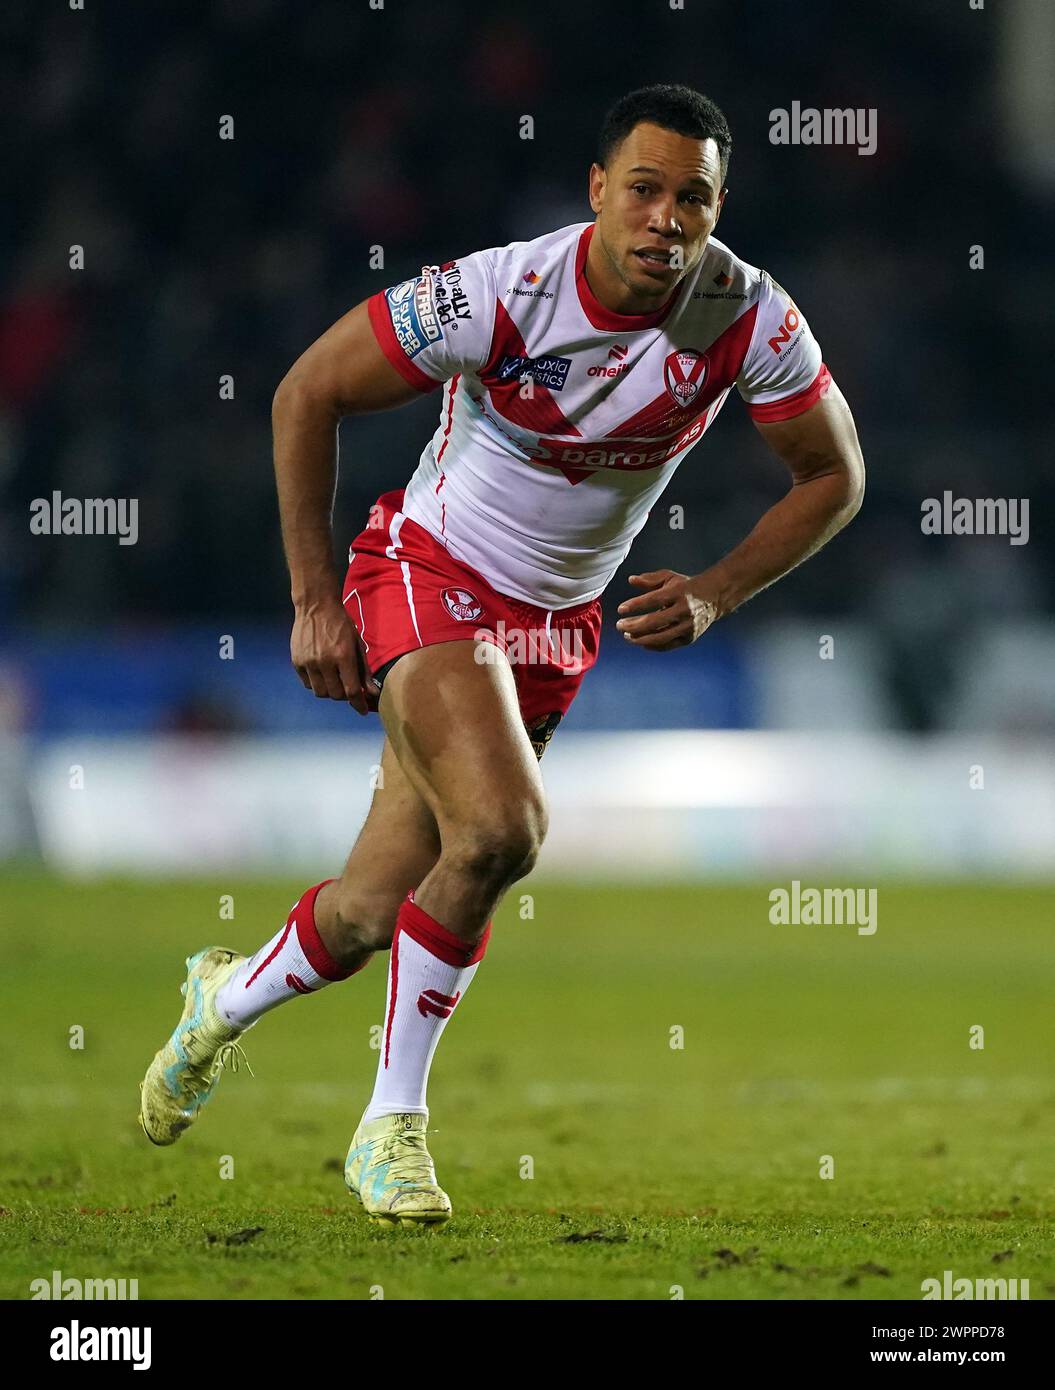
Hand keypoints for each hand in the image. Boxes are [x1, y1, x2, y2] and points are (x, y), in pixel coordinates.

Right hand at [291, 595, 379, 713]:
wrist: (316, 606)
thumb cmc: (341, 624)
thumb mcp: (357, 643)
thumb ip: (364, 670)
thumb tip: (373, 692)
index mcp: (343, 656)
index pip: (352, 690)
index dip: (358, 704)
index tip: (362, 710)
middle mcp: (324, 662)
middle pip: (335, 695)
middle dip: (345, 695)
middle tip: (348, 687)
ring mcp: (308, 662)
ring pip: (320, 692)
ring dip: (330, 691)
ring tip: (334, 680)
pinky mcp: (297, 661)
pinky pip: (307, 684)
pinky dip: (316, 683)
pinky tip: (321, 673)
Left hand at [615, 569, 720, 650]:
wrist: (714, 598)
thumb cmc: (687, 587)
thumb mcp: (670, 577)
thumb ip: (650, 579)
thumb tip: (631, 580)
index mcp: (679, 593)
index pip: (653, 600)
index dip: (635, 605)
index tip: (620, 609)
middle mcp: (684, 610)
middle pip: (655, 621)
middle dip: (634, 625)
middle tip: (619, 625)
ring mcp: (688, 626)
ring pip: (660, 637)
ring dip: (640, 638)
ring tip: (627, 636)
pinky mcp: (690, 637)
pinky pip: (668, 645)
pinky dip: (653, 645)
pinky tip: (641, 642)